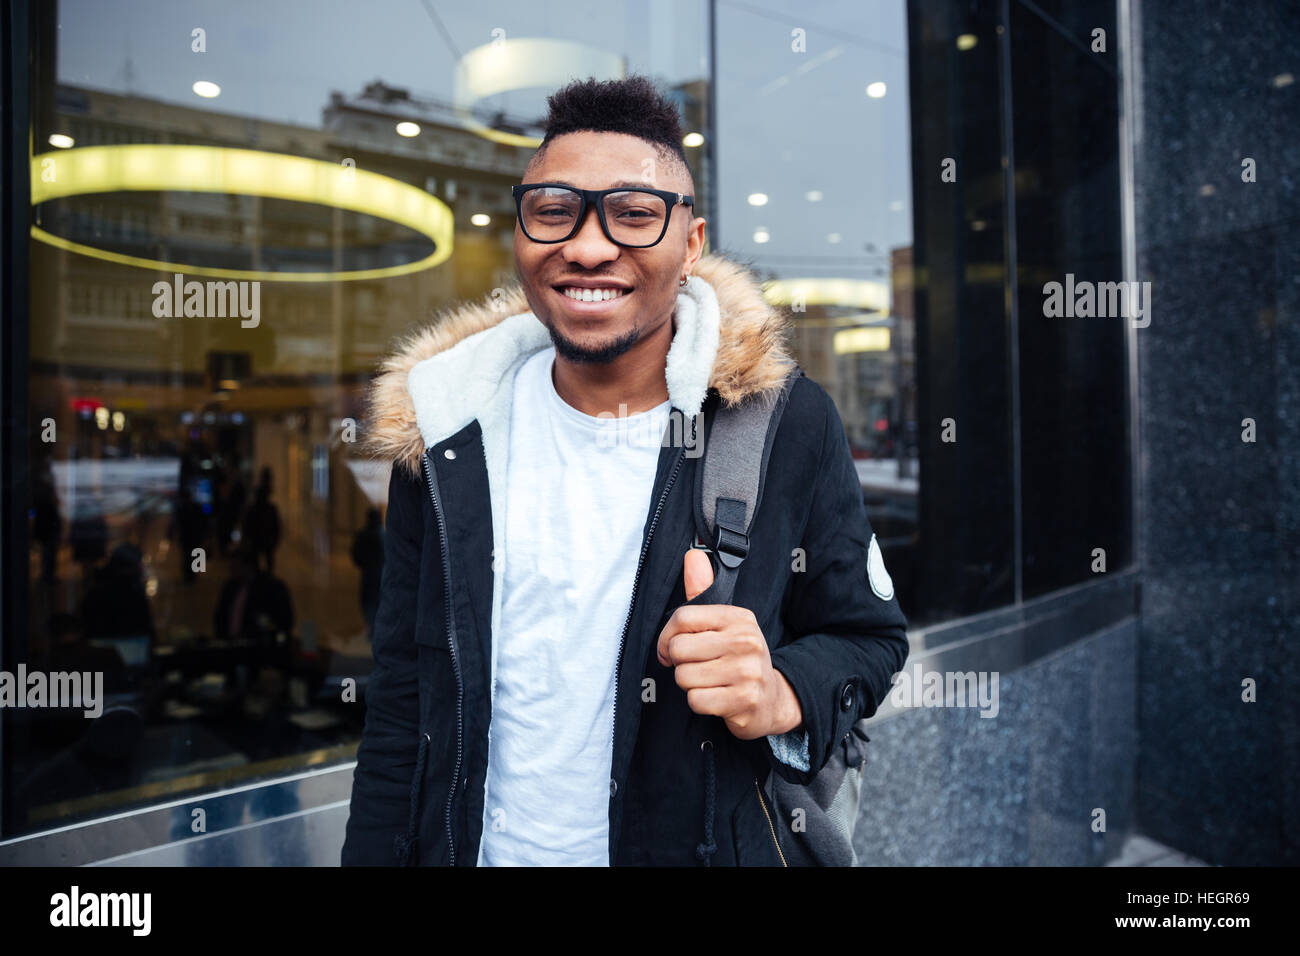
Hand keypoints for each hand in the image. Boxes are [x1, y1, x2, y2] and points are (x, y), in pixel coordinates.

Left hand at [655, 549, 802, 739]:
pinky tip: (716, 698)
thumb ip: (704, 590)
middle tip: (697, 667)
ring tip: (709, 682)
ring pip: (684, 677)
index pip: (682, 618)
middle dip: (680, 663)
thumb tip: (692, 555)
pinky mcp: (744, 701)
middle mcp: (746, 641)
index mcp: (738, 618)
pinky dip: (699, 703)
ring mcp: (747, 672)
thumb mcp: (724, 623)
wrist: (771, 699)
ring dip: (689, 684)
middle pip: (679, 649)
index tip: (669, 647)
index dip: (666, 636)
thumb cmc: (738, 658)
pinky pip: (696, 701)